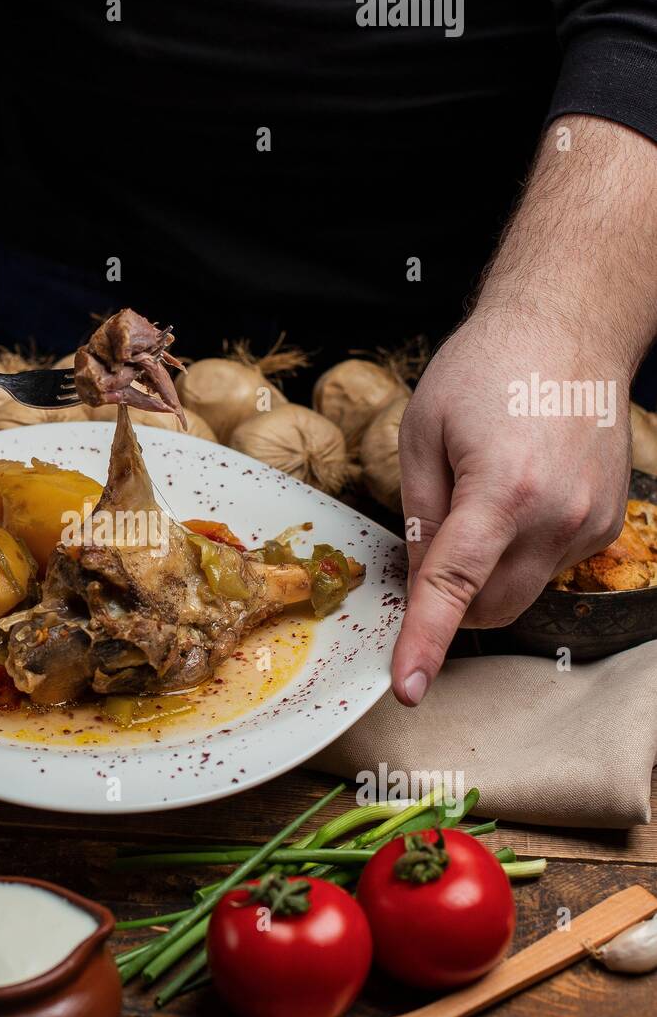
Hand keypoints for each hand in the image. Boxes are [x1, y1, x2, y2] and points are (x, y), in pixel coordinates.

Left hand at [390, 315, 630, 703]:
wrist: (570, 328)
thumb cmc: (486, 369)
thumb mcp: (423, 433)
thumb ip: (420, 519)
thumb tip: (417, 586)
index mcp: (501, 491)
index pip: (454, 588)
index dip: (426, 642)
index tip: (410, 688)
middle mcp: (556, 516)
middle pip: (490, 609)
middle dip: (450, 603)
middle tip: (430, 546)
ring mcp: (589, 524)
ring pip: (519, 593)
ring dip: (486, 576)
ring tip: (481, 500)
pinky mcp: (605, 525)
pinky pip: (547, 567)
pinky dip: (518, 553)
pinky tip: (517, 495)